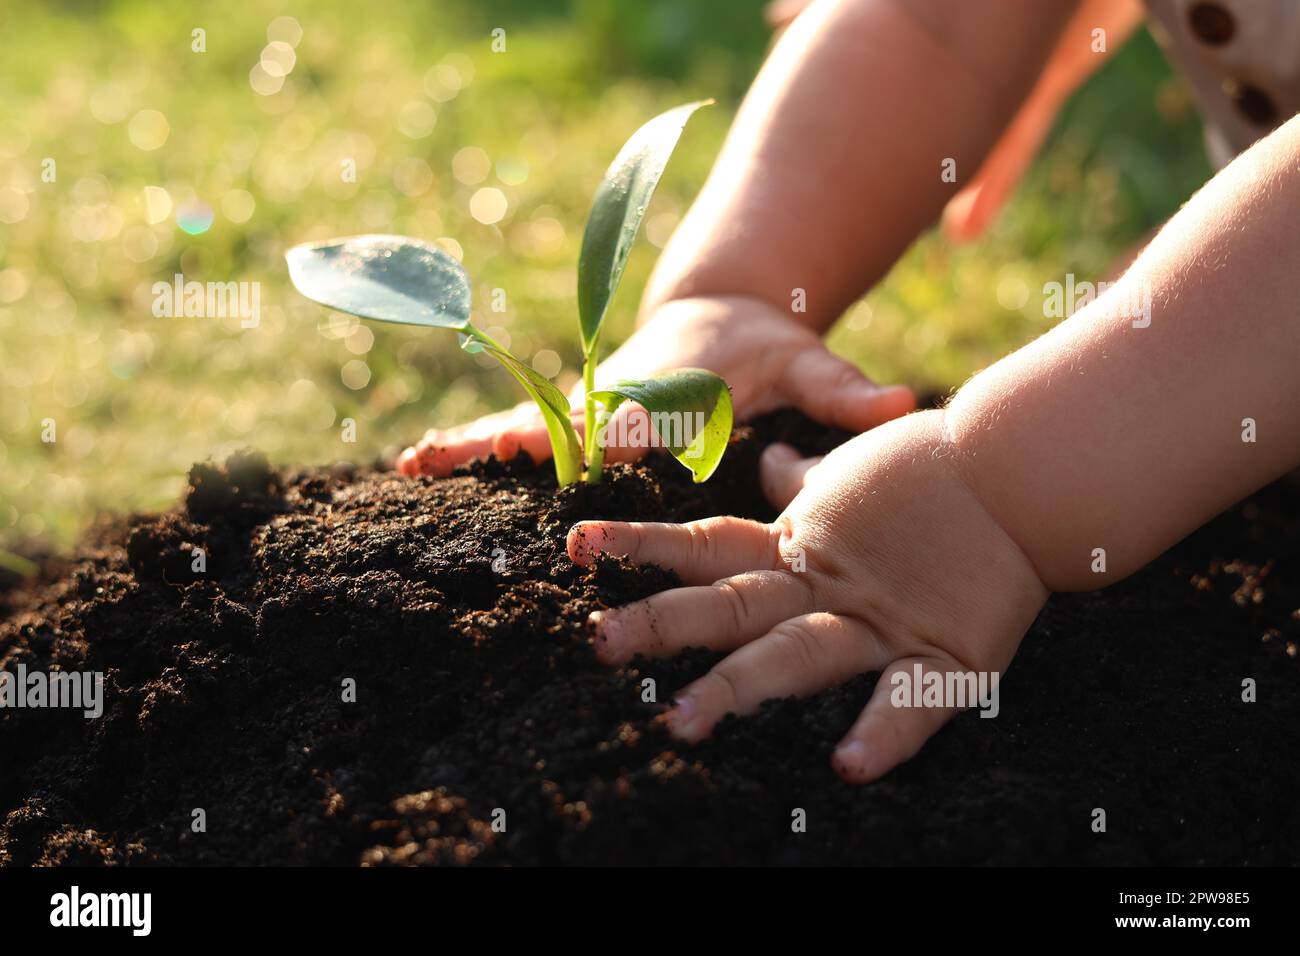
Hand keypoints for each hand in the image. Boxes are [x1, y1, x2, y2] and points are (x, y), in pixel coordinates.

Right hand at [397, 295, 913, 475]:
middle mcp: (625, 394)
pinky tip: (414, 461)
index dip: (631, 431)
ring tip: (416, 460)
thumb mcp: (806, 362)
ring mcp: (592, 401)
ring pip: (527, 420)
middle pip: (576, 418)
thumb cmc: (766, 346)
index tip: (601, 450)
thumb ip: (843, 388)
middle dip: (533, 439)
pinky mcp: (573, 411)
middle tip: (486, 456)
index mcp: (678, 387)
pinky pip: (517, 427)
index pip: (654, 414)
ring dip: (475, 440)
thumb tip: (900, 402)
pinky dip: (468, 442)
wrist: (719, 309)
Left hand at [566, 409, 1047, 781]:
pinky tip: (849, 768)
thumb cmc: (932, 470)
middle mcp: (825, 586)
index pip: (705, 546)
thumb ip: (802, 483)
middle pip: (730, 606)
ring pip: (796, 654)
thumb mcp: (851, 476)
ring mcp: (880, 621)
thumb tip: (771, 464)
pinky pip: (915, 701)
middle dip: (663, 623)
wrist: (1019, 467)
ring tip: (681, 722)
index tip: (577, 547)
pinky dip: (887, 733)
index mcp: (799, 547)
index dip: (641, 545)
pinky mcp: (946, 652)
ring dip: (739, 687)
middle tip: (598, 642)